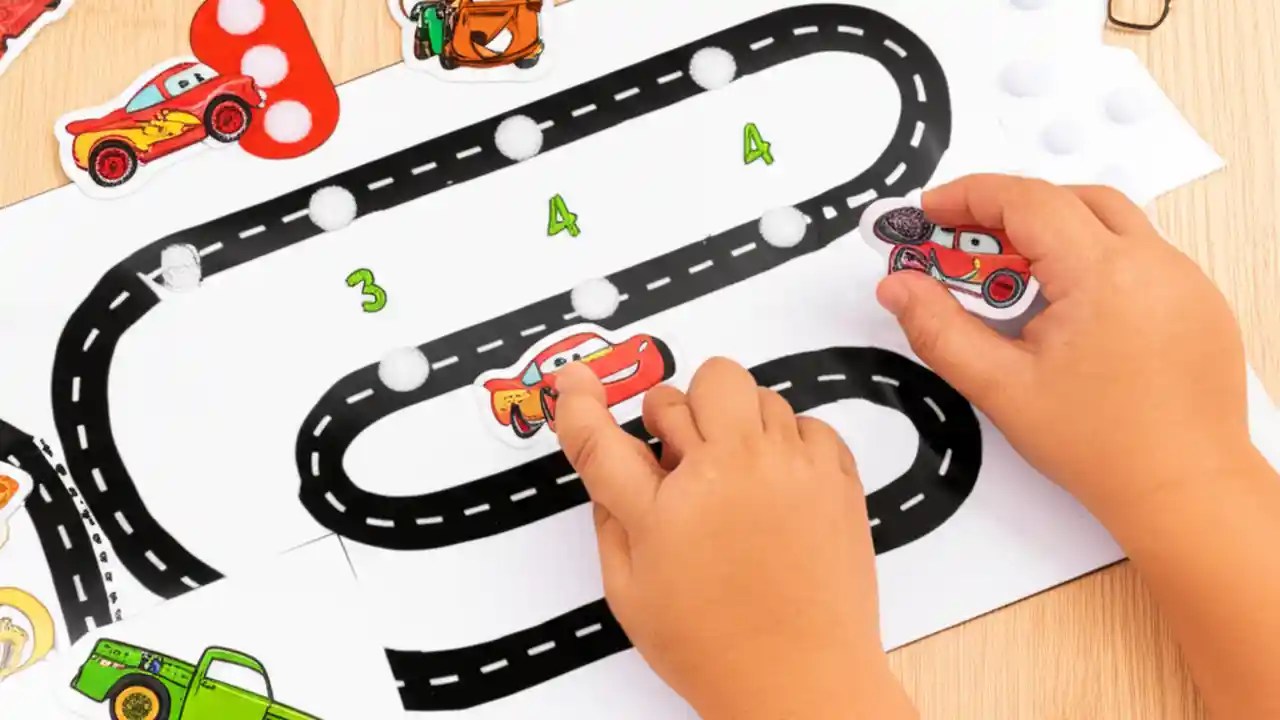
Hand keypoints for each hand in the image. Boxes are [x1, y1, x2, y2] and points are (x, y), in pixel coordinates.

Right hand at [554, 359, 915, 719]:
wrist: (802, 681)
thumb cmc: (716, 646)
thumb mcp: (631, 590)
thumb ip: (612, 517)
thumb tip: (610, 463)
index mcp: (668, 504)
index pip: (603, 436)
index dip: (579, 402)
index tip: (575, 383)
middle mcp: (734, 467)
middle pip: (704, 381)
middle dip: (686, 409)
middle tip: (683, 456)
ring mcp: (793, 465)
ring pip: (757, 394)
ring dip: (738, 425)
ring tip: (736, 481)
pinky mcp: (837, 476)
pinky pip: (807, 422)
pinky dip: (787, 444)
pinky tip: (776, 489)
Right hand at [876, 175, 1255, 513]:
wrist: (1184, 491)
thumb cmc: (1104, 447)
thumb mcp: (1001, 387)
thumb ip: (938, 329)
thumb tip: (898, 287)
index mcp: (1103, 274)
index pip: (1027, 200)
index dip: (969, 196)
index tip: (931, 211)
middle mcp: (1153, 263)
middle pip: (1067, 200)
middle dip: (1005, 211)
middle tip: (958, 244)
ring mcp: (1183, 280)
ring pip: (1108, 221)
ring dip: (1052, 232)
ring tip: (1009, 275)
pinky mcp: (1197, 301)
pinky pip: (1139, 253)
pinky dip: (1092, 258)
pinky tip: (1062, 304)